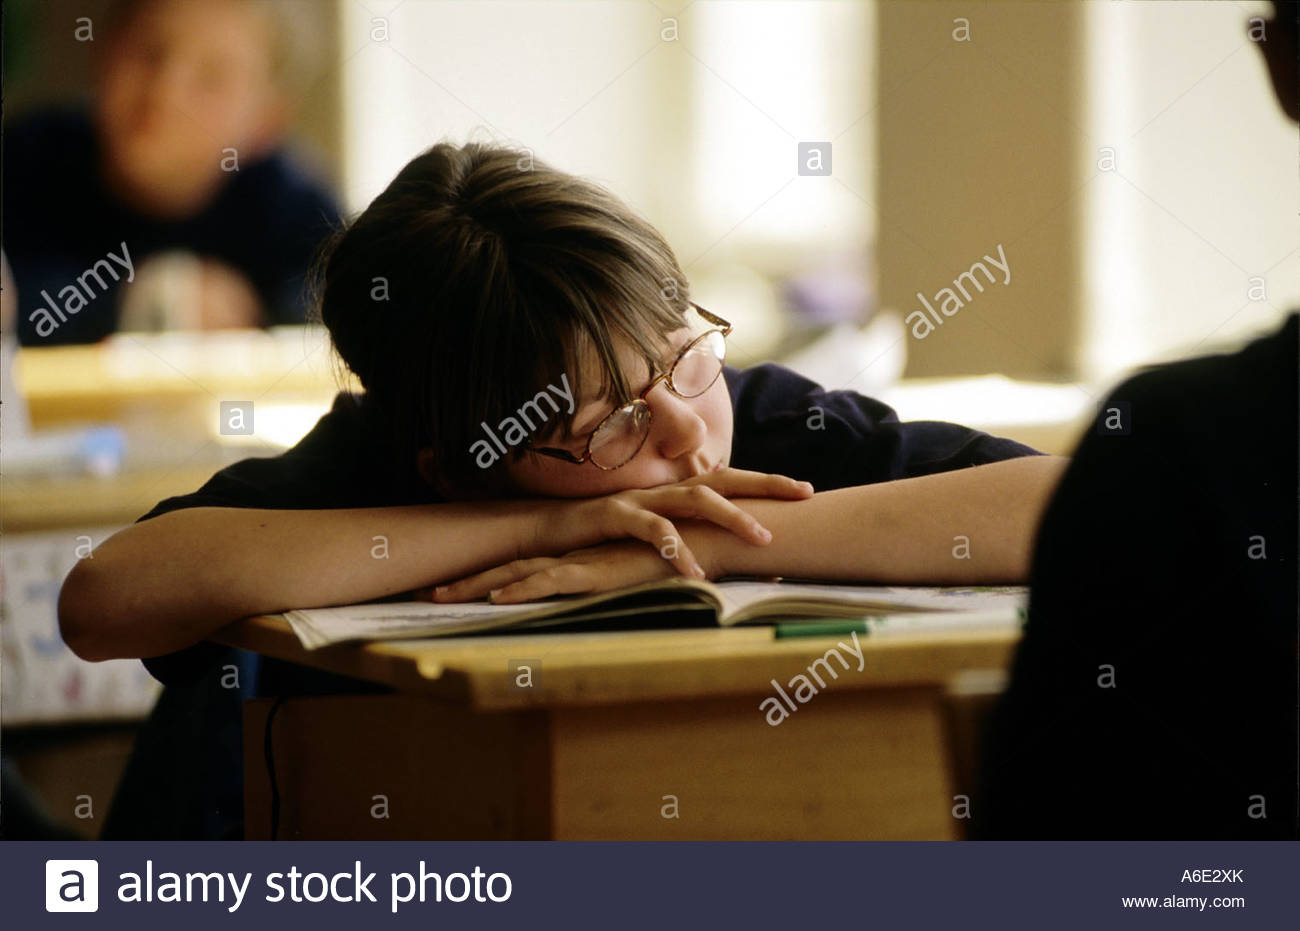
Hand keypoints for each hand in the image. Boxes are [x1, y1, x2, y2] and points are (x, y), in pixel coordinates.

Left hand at [425, 532, 717, 604]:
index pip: (524, 562)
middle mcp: (571, 555)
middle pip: (508, 565)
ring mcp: (580, 561)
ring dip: (477, 586)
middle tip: (427, 594)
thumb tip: (608, 586)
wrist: (706, 536)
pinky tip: (496, 601)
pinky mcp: (597, 570)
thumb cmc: (676, 553)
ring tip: (438, 598)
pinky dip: (522, 589)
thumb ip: (621, 573)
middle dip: (466, 581)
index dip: (489, 574)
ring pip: (517, 573)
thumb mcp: (638, 568)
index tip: (455, 586)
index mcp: (578, 554)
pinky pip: (552, 581)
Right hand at [525, 469, 813, 578]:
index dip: (767, 481)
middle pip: (723, 479)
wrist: (549, 531)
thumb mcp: (654, 535)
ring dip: (733, 518)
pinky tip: (696, 572)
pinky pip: (652, 531)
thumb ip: (688, 535)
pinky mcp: (616, 516)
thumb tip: (730, 554)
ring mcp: (641, 499)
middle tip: (805, 494)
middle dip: (766, 485)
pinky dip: (676, 550)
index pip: (730, 479)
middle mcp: (664, 490)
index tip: (807, 490)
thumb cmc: (605, 538)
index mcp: (676, 493)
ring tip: (763, 540)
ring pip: (695, 499)